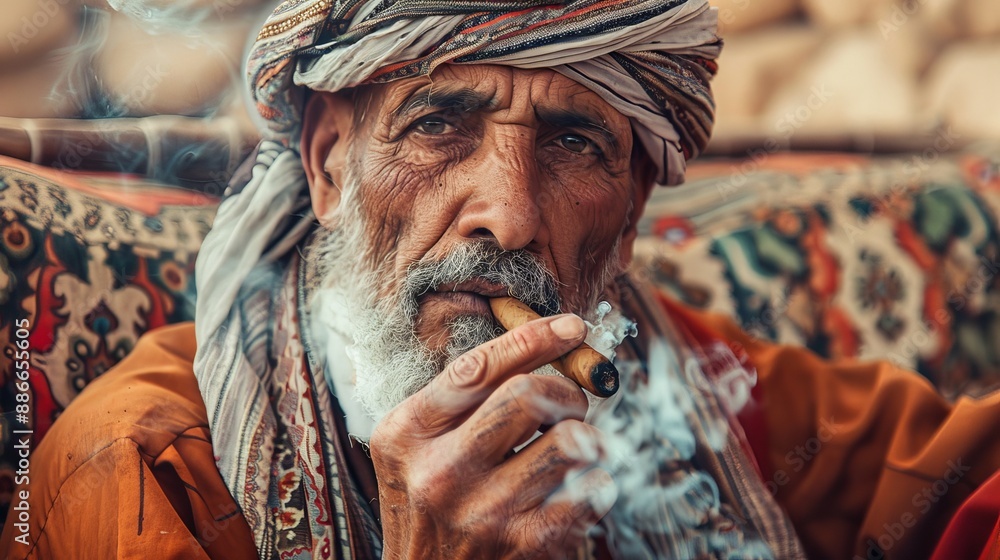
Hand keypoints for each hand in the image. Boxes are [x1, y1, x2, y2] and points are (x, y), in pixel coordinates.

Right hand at [371, 314, 617, 558]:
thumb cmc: (428, 506)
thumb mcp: (414, 448)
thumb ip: (458, 401)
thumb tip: (538, 347)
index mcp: (408, 434)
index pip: (479, 368)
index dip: (533, 338)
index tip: (571, 328)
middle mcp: (442, 471)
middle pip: (527, 394)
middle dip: (564, 390)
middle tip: (569, 405)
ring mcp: (484, 511)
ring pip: (570, 441)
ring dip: (587, 436)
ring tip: (577, 446)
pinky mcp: (525, 544)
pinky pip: (591, 490)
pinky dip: (598, 480)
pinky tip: (581, 485)